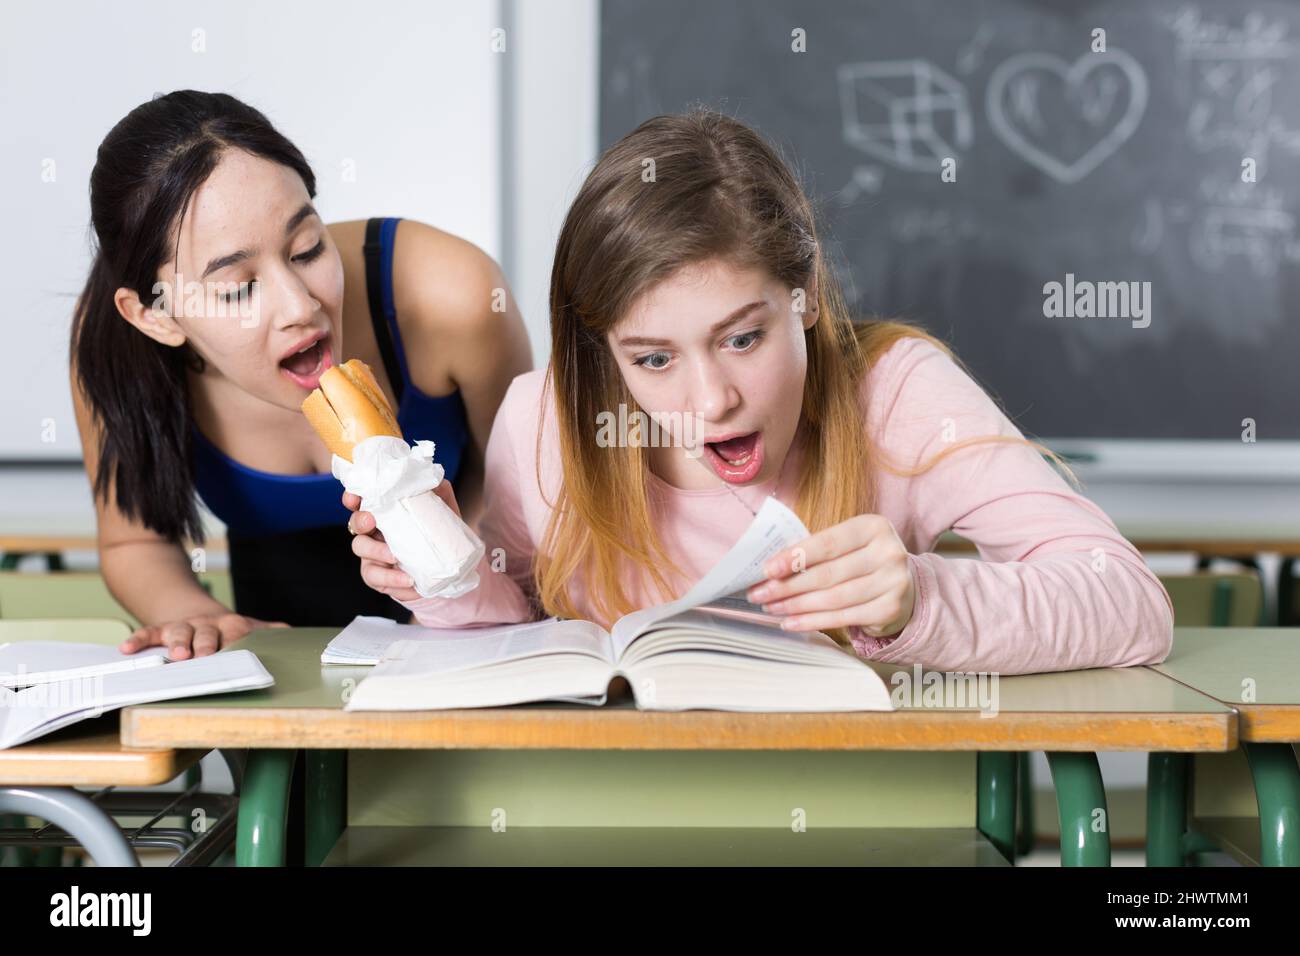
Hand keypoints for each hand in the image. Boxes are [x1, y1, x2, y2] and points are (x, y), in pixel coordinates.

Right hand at [120, 613, 288, 659]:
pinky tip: (127, 649)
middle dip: (205, 645)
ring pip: (179, 632)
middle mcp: (207, 625)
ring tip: (175, 656)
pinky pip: (148, 633)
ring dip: (177, 643)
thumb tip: (293, 634)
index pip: (236, 634)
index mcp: (231, 626)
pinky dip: (138, 640)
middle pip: (206, 634)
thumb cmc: (224, 629)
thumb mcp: (248, 628)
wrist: (196, 611)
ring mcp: (184, 626)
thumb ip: (268, 631)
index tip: (237, 656)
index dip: (236, 643)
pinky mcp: (161, 628)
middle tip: (203, 658)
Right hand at [343, 483, 462, 602]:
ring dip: (376, 551)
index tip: (354, 498)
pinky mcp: (378, 576)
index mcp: (384, 510)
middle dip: (360, 520)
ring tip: (396, 557)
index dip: (352, 497)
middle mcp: (373, 530)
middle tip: (372, 522)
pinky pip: (375, 577)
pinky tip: (408, 579)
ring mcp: (373, 553)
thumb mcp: (443, 508)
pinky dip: (391, 578)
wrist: (451, 565)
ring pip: (360, 548)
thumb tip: (435, 481)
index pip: (362, 499)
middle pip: (355, 522)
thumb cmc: (439, 532)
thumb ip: (438, 492)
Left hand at [745, 514, 915, 636]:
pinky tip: (791, 622)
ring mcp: (893, 582)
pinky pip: (842, 618)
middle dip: (788, 586)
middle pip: (828, 574)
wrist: (902, 585)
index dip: (795, 557)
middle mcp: (889, 552)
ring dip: (796, 606)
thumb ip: (816, 550)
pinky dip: (812, 622)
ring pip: (833, 598)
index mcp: (873, 527)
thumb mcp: (848, 544)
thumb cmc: (862, 560)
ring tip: (772, 607)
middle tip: (760, 593)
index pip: (827, 543)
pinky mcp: (890, 609)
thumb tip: (770, 569)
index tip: (768, 569)